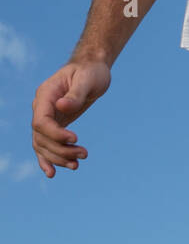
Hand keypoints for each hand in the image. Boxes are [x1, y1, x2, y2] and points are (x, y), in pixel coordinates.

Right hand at [32, 60, 111, 177]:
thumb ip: (75, 94)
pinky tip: (53, 173)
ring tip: (77, 164)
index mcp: (46, 95)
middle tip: (84, 154)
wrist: (92, 69)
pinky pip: (46, 144)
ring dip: (58, 157)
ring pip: (43, 145)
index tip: (75, 139)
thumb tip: (62, 107)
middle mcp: (41, 107)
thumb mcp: (87, 80)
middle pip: (41, 137)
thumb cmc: (91, 71)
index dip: (55, 134)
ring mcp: (46, 117)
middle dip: (60, 150)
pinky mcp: (55, 124)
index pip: (41, 121)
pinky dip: (48, 159)